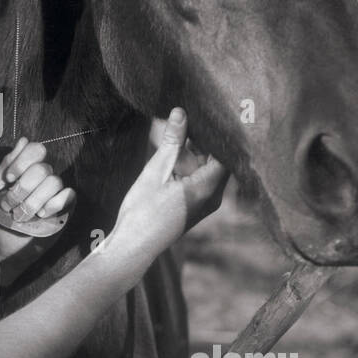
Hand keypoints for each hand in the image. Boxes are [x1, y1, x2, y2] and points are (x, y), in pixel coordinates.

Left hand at [0, 137, 75, 259]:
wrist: (0, 245)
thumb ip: (7, 165)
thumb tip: (23, 140)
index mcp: (26, 169)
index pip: (36, 149)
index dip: (22, 162)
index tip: (8, 180)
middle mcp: (42, 178)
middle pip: (43, 168)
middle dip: (23, 188)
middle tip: (9, 205)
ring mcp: (54, 193)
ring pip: (54, 182)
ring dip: (33, 201)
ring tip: (21, 216)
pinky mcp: (65, 209)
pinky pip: (68, 195)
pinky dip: (53, 204)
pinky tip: (41, 215)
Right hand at [100, 109, 226, 266]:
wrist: (133, 245)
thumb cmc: (143, 211)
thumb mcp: (156, 170)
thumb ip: (172, 141)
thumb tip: (181, 112)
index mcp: (208, 188)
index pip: (225, 152)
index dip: (218, 131)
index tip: (209, 112)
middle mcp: (212, 197)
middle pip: (218, 159)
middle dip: (205, 138)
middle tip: (192, 114)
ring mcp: (204, 203)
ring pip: (208, 168)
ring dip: (196, 150)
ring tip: (182, 127)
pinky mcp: (193, 205)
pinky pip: (199, 178)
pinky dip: (190, 164)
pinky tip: (176, 151)